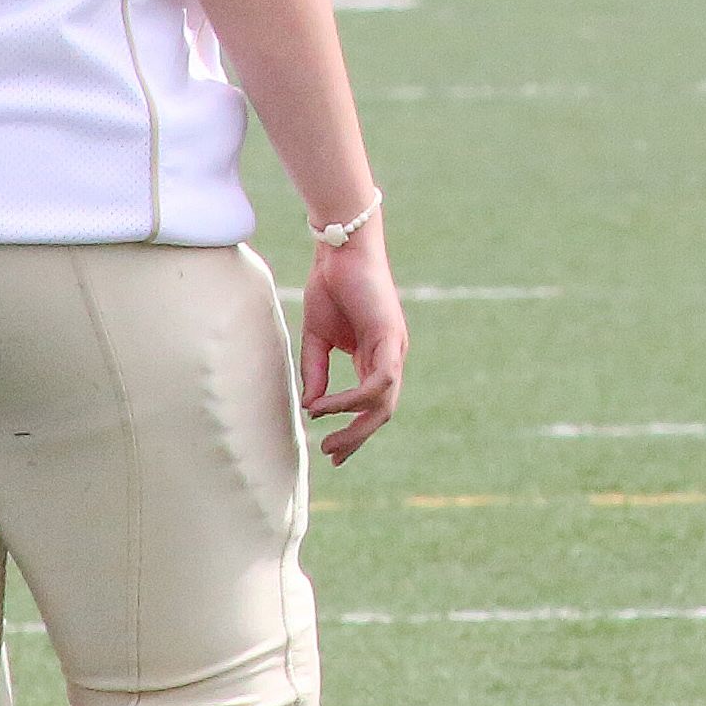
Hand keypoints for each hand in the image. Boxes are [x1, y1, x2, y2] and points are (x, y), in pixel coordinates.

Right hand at [300, 226, 406, 463]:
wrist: (340, 250)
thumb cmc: (330, 287)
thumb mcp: (317, 338)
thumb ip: (317, 372)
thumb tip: (312, 408)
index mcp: (374, 356)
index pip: (373, 403)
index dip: (355, 429)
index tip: (332, 451)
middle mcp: (389, 355)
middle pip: (383, 409)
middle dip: (358, 437)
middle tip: (331, 454)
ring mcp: (394, 346)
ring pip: (384, 400)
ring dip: (355, 424)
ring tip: (327, 437)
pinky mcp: (390, 336)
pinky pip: (378, 380)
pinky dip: (352, 398)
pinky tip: (327, 406)